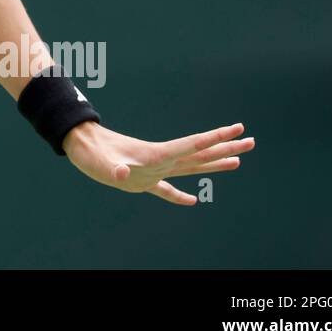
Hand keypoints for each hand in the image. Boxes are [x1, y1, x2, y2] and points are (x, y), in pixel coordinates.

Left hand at [61, 120, 255, 204]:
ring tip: (238, 160)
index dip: (214, 138)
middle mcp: (161, 159)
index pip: (192, 145)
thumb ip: (115, 168)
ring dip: (214, 163)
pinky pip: (168, 188)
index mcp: (157, 154)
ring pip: (191, 166)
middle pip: (200, 154)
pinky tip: (193, 201)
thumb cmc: (91, 153)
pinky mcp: (142, 180)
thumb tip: (124, 173)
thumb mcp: (103, 163)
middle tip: (250, 140)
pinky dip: (180, 195)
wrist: (80, 146)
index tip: (236, 129)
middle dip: (226, 147)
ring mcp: (154, 169)